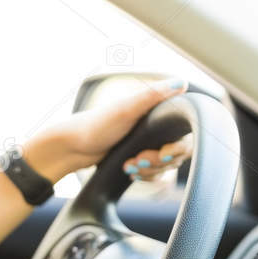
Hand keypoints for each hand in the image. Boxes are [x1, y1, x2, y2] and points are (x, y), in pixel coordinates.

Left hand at [21, 77, 189, 182]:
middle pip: (176, 155)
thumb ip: (153, 96)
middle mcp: (157, 127)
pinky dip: (143, 175)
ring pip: (165, 167)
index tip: (162, 154)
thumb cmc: (96, 125)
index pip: (185, 136)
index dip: (177, 149)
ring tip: (128, 166)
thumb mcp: (125, 109)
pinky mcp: (139, 157)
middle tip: (136, 159)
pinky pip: (154, 174)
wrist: (72, 148)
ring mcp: (148, 144)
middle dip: (157, 162)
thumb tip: (182, 82)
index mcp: (157, 112)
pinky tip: (128, 171)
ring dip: (148, 170)